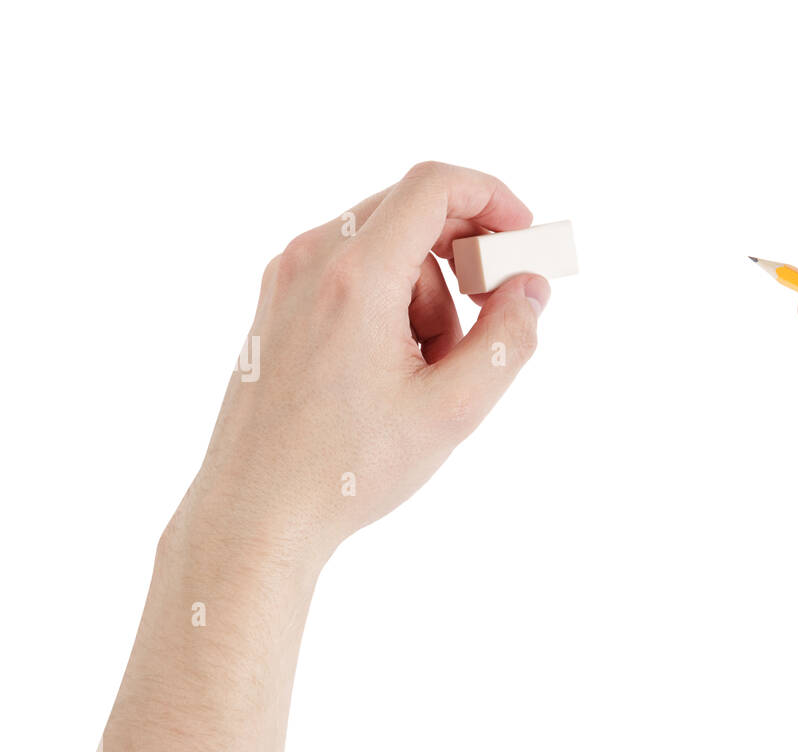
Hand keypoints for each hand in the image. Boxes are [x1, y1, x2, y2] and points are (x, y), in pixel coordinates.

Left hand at [175, 162, 549, 571]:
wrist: (258, 511)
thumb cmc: (347, 469)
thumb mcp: (452, 410)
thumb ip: (508, 341)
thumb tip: (530, 289)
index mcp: (355, 276)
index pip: (434, 186)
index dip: (493, 198)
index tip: (524, 238)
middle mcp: (312, 260)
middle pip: (412, 212)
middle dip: (466, 256)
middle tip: (495, 312)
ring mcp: (287, 279)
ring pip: (386, 248)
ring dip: (429, 293)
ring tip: (430, 371)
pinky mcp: (278, 304)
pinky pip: (353, 274)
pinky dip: (392, 303)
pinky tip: (397, 369)